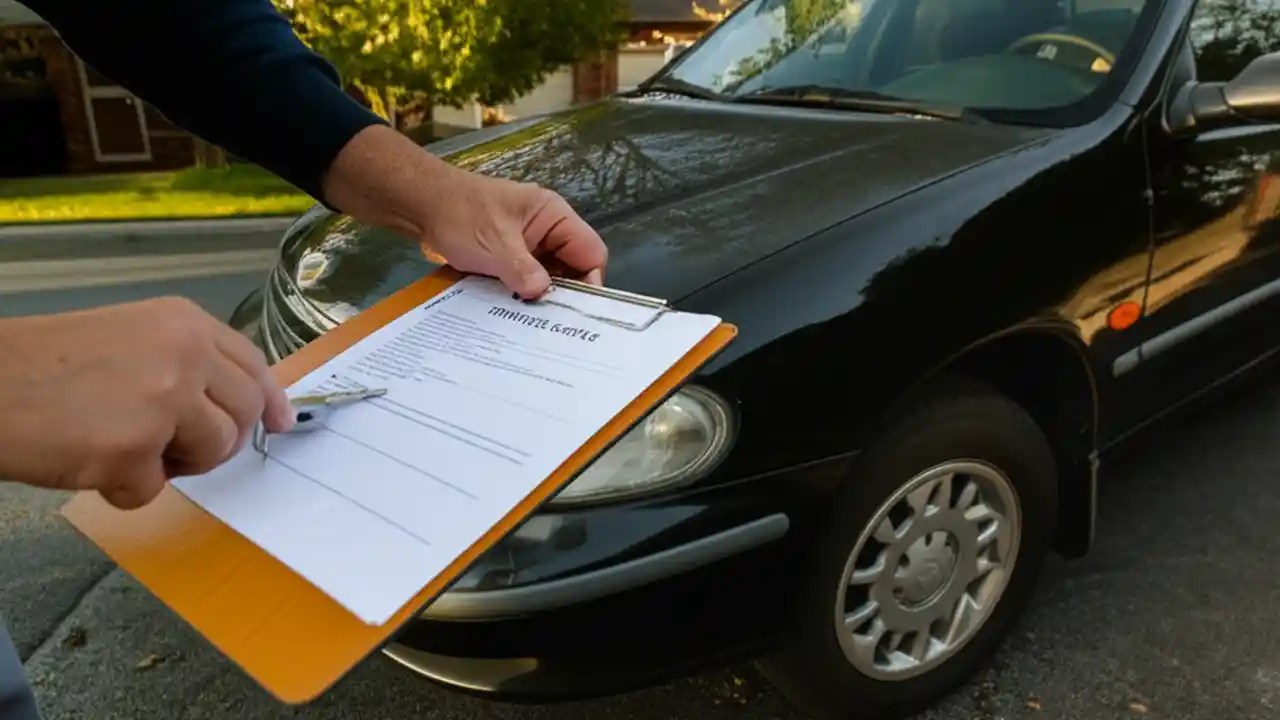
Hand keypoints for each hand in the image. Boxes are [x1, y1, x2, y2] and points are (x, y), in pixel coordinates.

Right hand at [0, 298, 294, 509]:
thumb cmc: (46, 365)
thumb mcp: (130, 338)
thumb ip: (188, 363)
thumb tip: (252, 407)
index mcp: (183, 323)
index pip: (251, 365)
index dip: (269, 399)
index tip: (281, 423)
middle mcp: (184, 354)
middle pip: (243, 414)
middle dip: (216, 440)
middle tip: (171, 446)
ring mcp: (163, 401)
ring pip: (214, 452)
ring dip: (175, 464)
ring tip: (124, 447)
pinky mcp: (134, 450)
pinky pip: (155, 489)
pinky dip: (123, 488)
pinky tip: (88, 461)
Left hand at [322, 125, 607, 298]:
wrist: (420, 204)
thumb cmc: (461, 216)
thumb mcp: (494, 244)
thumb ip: (523, 271)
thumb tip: (544, 295)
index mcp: (554, 216)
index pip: (591, 252)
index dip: (590, 282)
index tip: (577, 310)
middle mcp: (548, 230)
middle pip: (573, 268)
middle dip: (565, 294)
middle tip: (555, 324)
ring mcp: (529, 244)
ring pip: (550, 277)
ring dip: (541, 297)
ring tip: (536, 324)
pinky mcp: (510, 257)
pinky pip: (527, 280)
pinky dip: (524, 295)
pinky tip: (517, 314)